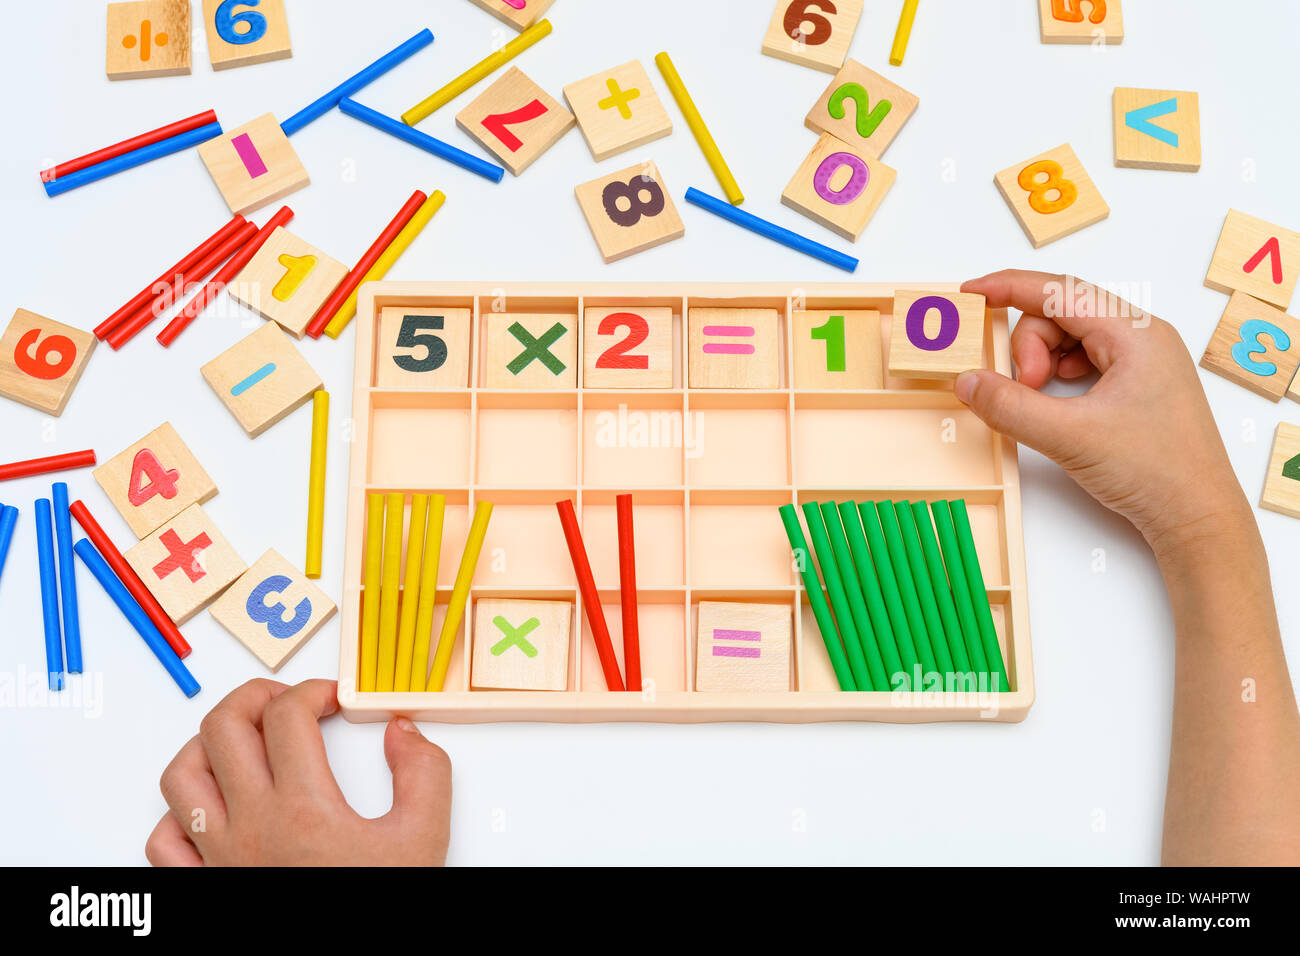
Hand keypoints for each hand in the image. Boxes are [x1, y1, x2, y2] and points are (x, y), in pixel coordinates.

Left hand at [145, 679, 450, 865]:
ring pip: (181, 775)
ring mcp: (216, 858)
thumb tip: (403, 732)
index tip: (333, 700)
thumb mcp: (423, 841)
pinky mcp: (201, 889)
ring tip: (245, 742)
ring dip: (210, 745)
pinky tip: (215, 808)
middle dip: (256, 697)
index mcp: (303, 807)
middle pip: (224, 727)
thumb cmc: (375, 917)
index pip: (288, 715)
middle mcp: (249, 826)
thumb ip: (424, 775)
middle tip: (286, 703)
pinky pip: (164, 840)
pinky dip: (181, 812)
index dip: (313, 691)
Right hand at [956, 270, 1249, 556]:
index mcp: (1135, 335)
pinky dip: (1058, 375)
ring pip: (1070, 337)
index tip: (971, 293)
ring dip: (1042, 361)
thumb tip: (968, 382)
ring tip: (1039, 399)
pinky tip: (1056, 400)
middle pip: (1061, 313)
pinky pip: (1085, 359)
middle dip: (1029, 346)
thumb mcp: (1069, 437)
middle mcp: (1142, 338)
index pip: (1059, 291)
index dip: (1008, 287)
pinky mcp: (1138, 385)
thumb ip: (1010, 406)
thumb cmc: (1156, 472)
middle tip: (1023, 388)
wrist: (1198, 518)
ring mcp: (1143, 361)